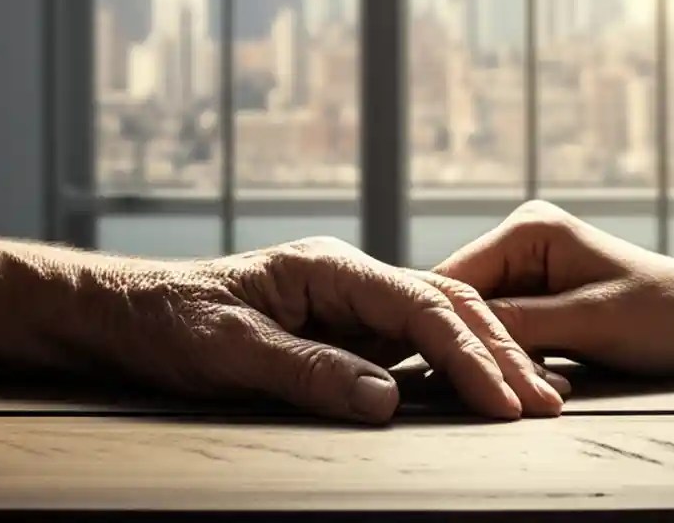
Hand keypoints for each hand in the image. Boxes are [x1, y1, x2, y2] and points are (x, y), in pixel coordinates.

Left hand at [70, 237, 566, 423]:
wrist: (130, 313)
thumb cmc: (169, 322)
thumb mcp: (227, 350)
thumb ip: (305, 372)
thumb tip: (387, 402)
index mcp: (328, 267)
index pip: (419, 305)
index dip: (467, 355)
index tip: (503, 402)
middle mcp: (348, 277)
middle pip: (445, 305)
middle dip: (498, 354)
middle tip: (543, 406)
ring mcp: (349, 302)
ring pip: (438, 322)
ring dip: (486, 359)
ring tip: (534, 400)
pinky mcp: (343, 329)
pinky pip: (412, 345)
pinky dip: (453, 368)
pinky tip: (480, 392)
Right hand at [435, 201, 673, 374]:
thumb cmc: (668, 316)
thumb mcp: (586, 322)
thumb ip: (517, 325)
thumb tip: (448, 338)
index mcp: (527, 228)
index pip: (455, 277)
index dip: (437, 323)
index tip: (416, 366)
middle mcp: (522, 242)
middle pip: (465, 301)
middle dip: (467, 345)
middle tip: (456, 393)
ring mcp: (532, 271)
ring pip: (485, 323)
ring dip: (492, 358)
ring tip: (490, 395)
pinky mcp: (544, 301)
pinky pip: (510, 333)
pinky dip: (513, 361)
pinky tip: (518, 388)